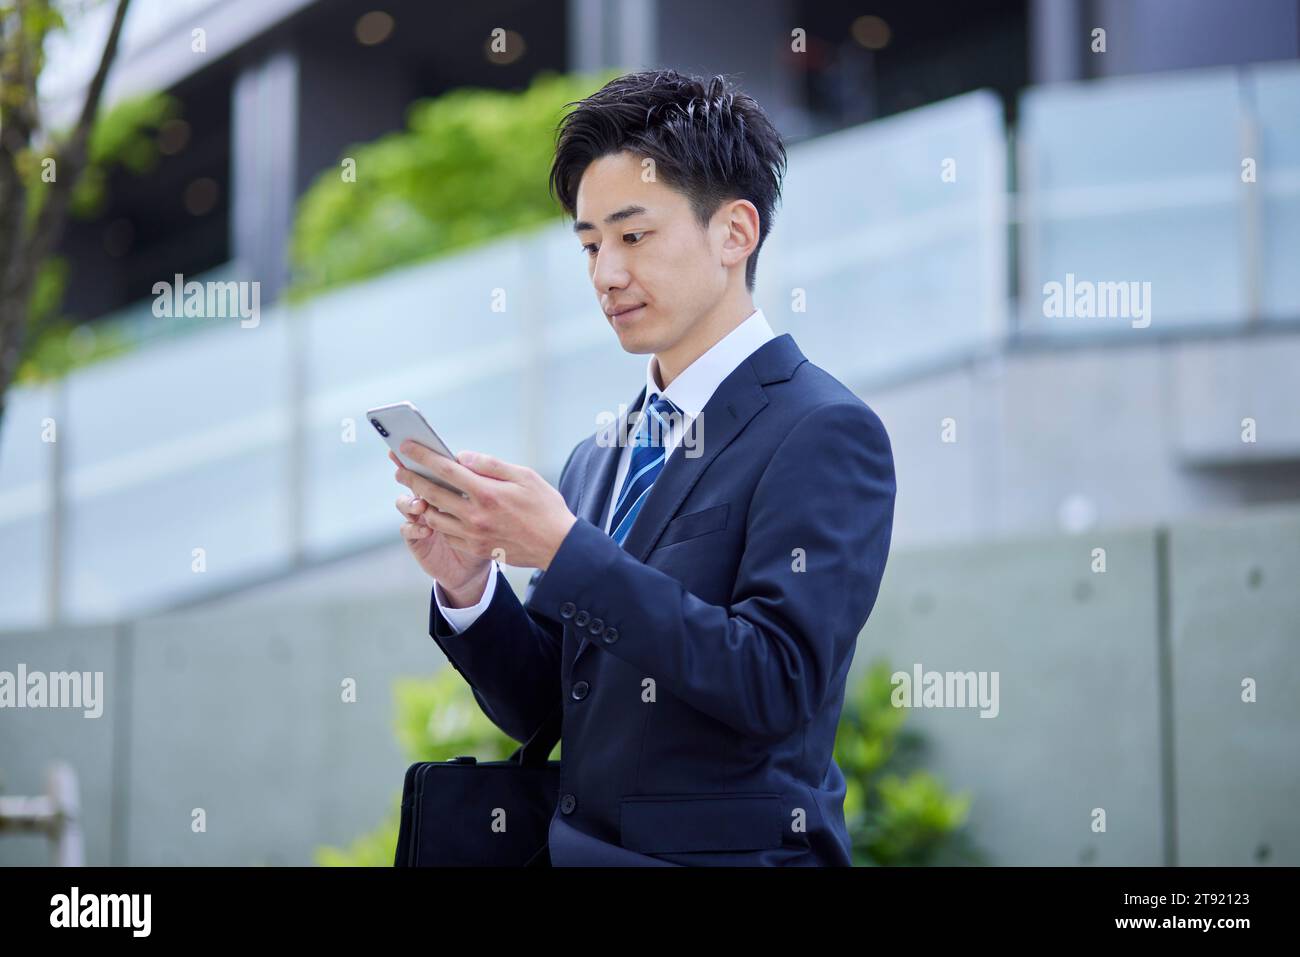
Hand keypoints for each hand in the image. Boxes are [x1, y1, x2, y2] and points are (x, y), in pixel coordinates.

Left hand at [390, 442, 576, 571]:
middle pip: (432, 493)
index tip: (406, 447)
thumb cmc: (545, 508)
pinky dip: (440, 521)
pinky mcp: (476, 549)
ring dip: (423, 503)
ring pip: (434, 517)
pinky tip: (440, 512)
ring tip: (418, 491)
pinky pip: (447, 534)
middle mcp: (475, 516)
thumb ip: (490, 465)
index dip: (422, 456)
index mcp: (487, 493)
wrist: (558, 547)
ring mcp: (473, 536)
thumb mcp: (524, 477)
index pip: (445, 470)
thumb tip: (462, 456)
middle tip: (398, 468)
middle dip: (411, 478)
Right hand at [392, 463, 492, 595]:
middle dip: (408, 474)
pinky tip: (425, 529)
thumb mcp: (500, 498)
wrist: (495, 562)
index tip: (410, 443)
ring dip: (409, 502)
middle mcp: (434, 500)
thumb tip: (462, 457)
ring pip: (406, 504)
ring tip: (421, 505)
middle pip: (415, 482)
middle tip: (403, 469)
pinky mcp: (419, 541)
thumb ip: (487, 474)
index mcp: (452, 487)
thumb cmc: (502, 526)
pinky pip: (409, 531)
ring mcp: (423, 519)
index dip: (422, 455)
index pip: (435, 466)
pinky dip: (413, 528)